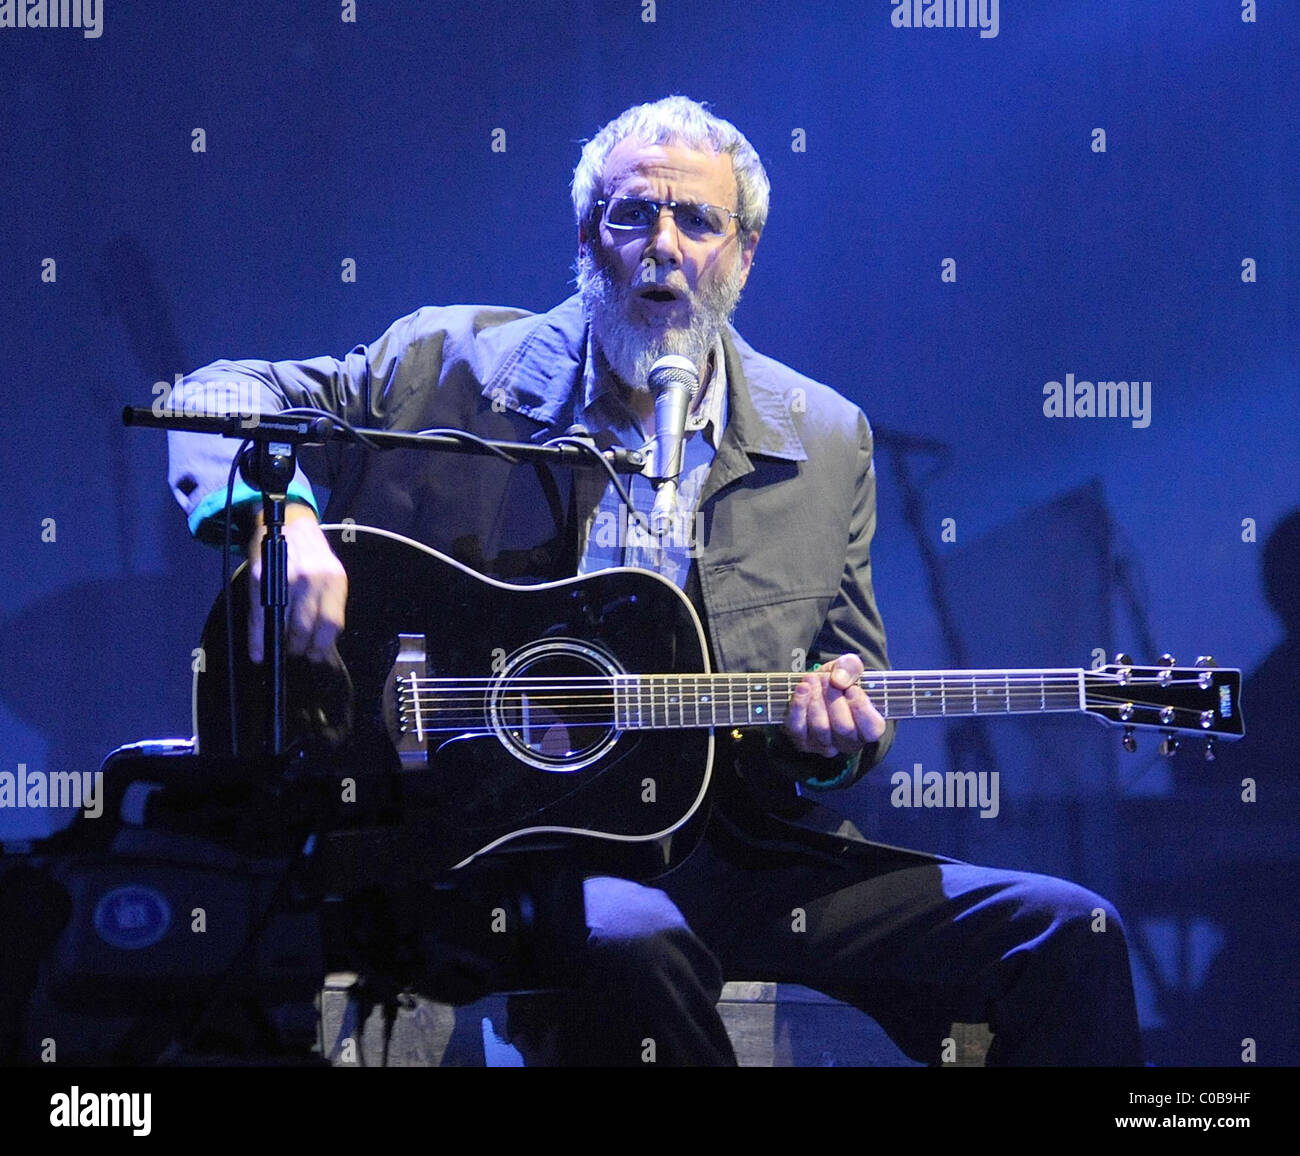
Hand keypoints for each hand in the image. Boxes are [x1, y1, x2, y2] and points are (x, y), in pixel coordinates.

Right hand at [246, 505, 347, 663]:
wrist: (288, 520)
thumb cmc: (311, 552)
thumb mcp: (329, 573)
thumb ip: (328, 603)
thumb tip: (323, 643)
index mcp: (333, 579)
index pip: (331, 623)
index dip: (322, 645)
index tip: (316, 655)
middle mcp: (311, 578)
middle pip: (307, 628)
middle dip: (301, 648)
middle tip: (297, 652)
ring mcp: (285, 578)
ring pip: (285, 625)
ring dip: (283, 644)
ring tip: (283, 647)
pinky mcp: (261, 578)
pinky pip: (261, 617)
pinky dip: (258, 640)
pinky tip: (258, 653)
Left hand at [782, 653, 885, 758]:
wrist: (814, 687)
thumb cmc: (838, 681)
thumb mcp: (849, 668)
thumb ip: (851, 668)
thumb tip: (839, 680)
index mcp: (867, 729)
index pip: (872, 730)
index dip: (862, 708)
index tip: (852, 689)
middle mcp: (847, 742)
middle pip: (844, 727)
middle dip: (834, 698)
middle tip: (828, 679)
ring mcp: (824, 745)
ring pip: (821, 727)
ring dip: (816, 698)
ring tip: (813, 679)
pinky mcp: (802, 741)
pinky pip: (798, 726)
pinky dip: (799, 704)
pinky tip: (803, 688)